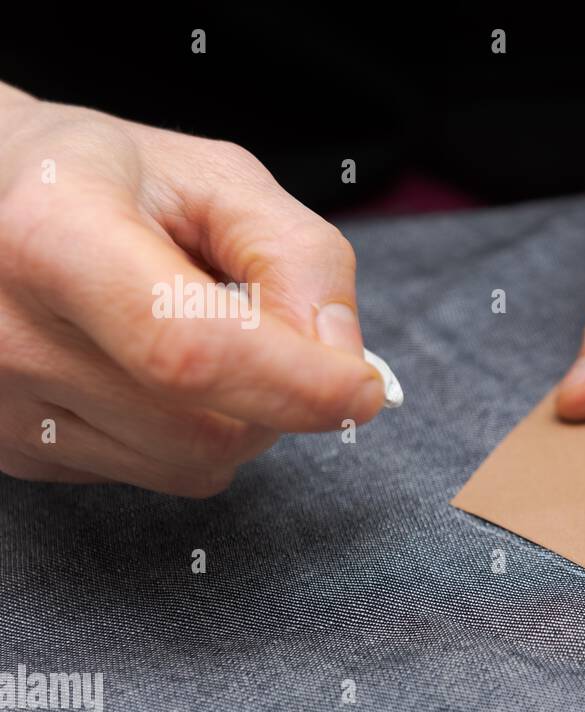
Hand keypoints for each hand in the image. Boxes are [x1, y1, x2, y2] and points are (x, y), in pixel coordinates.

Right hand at [0, 85, 385, 495]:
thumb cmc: (110, 179)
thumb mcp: (218, 179)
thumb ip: (300, 257)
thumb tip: (343, 360)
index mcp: (54, 235)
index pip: (191, 350)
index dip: (296, 383)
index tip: (364, 389)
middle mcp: (10, 333)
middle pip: (208, 426)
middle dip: (278, 393)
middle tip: (256, 323)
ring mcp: (2, 405)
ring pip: (191, 464)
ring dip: (239, 417)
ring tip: (196, 337)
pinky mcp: (14, 451)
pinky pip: (155, 475)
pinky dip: (186, 433)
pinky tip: (146, 369)